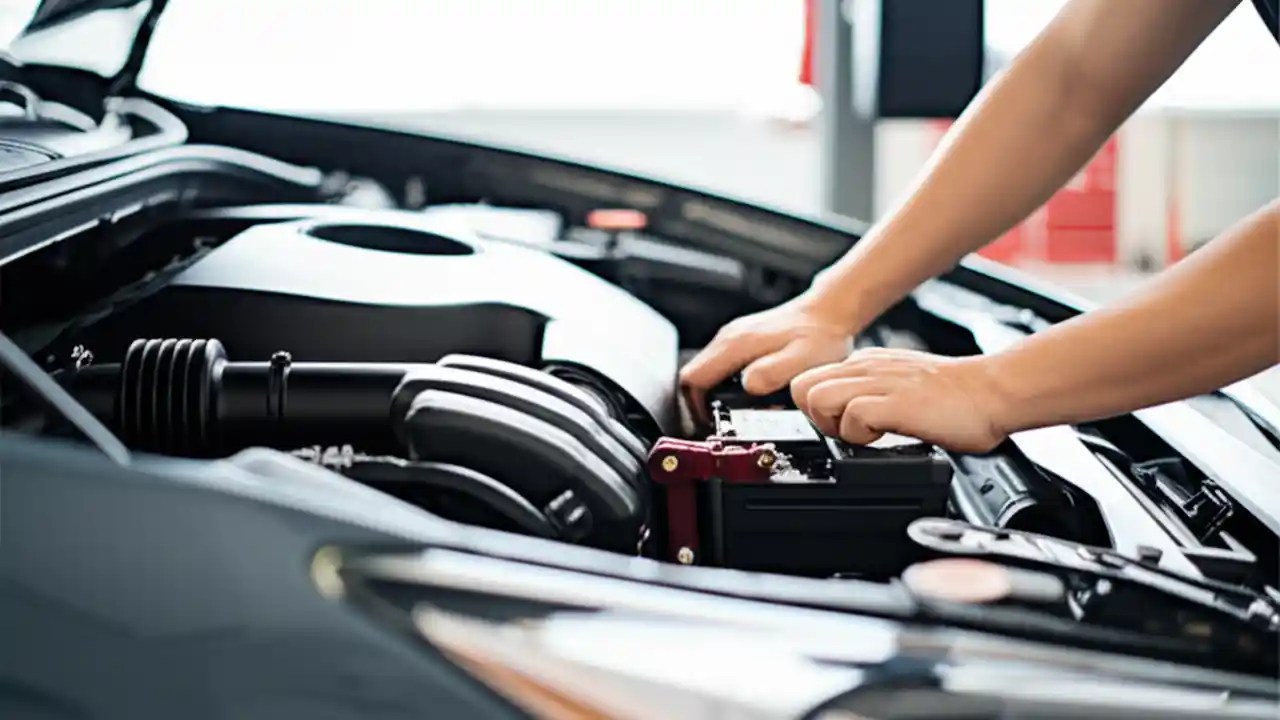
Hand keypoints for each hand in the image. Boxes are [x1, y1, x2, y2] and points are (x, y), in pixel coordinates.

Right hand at [679, 293, 859, 410]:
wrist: (830, 310)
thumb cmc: (820, 335)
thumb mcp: (801, 360)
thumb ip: (771, 374)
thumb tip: (747, 386)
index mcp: (735, 344)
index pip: (692, 379)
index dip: (694, 407)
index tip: (709, 423)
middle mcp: (728, 337)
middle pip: (694, 376)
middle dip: (700, 404)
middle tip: (719, 423)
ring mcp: (734, 336)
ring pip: (706, 371)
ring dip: (711, 394)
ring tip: (732, 413)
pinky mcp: (743, 339)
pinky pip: (720, 365)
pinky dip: (723, 383)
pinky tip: (744, 395)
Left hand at [790, 348, 1011, 452]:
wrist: (993, 393)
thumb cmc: (957, 398)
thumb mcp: (900, 387)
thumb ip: (872, 395)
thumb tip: (851, 419)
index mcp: (866, 364)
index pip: (809, 380)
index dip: (816, 409)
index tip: (838, 427)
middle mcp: (866, 367)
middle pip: (801, 388)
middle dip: (815, 418)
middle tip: (846, 433)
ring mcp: (878, 383)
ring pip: (817, 398)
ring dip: (833, 426)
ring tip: (864, 436)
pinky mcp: (894, 402)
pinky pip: (852, 417)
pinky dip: (860, 436)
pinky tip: (884, 438)